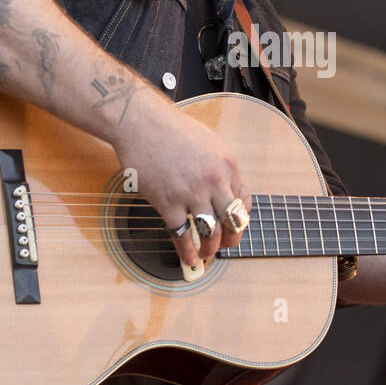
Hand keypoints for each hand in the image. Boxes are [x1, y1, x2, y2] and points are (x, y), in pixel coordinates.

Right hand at [110, 94, 250, 270]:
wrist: (141, 124)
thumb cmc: (172, 130)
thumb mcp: (210, 143)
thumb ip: (221, 168)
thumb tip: (225, 191)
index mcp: (227, 166)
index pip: (244, 201)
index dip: (241, 218)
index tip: (234, 225)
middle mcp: (214, 181)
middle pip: (233, 220)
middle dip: (232, 238)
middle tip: (226, 246)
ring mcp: (191, 193)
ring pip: (210, 232)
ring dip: (211, 248)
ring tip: (207, 254)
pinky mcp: (167, 202)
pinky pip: (182, 235)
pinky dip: (187, 252)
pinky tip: (190, 260)